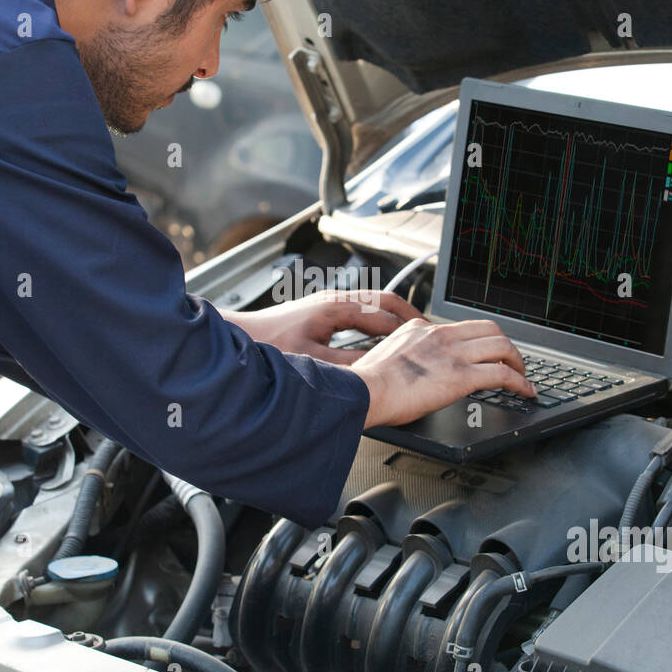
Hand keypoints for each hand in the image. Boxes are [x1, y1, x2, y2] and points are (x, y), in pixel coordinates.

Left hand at [221, 288, 418, 363]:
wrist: (239, 336)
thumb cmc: (267, 344)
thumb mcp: (312, 362)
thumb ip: (347, 366)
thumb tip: (374, 371)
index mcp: (337, 308)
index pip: (386, 318)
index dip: (410, 332)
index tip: (428, 343)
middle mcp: (336, 300)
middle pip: (385, 301)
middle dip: (410, 316)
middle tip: (431, 332)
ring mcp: (330, 303)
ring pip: (374, 302)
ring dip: (395, 317)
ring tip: (413, 333)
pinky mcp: (322, 310)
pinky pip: (362, 310)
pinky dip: (378, 321)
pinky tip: (380, 337)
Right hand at [350, 317, 535, 427]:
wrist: (364, 389)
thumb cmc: (367, 383)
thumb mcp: (384, 357)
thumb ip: (402, 356)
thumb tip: (408, 371)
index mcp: (420, 329)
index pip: (458, 328)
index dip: (476, 341)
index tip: (481, 353)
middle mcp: (440, 336)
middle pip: (488, 328)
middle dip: (505, 344)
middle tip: (511, 360)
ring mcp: (453, 354)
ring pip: (501, 346)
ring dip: (518, 362)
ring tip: (523, 376)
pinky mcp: (462, 375)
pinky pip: (502, 374)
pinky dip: (520, 382)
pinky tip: (525, 391)